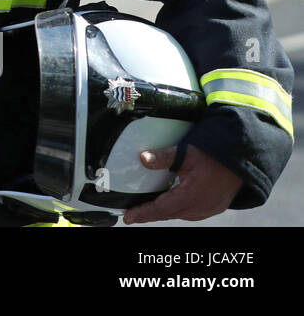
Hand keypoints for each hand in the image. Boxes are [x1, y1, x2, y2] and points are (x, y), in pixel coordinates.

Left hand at [121, 145, 242, 223]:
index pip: (160, 209)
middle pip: (169, 214)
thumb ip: (164, 157)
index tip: (127, 217)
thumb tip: (143, 158)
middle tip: (133, 216)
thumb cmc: (215, 155)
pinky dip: (178, 210)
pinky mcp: (215, 207)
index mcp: (191, 197)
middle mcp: (200, 207)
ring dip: (164, 213)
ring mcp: (209, 209)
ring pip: (180, 214)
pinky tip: (171, 205)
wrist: (243, 160)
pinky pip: (191, 213)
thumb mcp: (187, 152)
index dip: (142, 214)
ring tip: (147, 211)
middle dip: (149, 215)